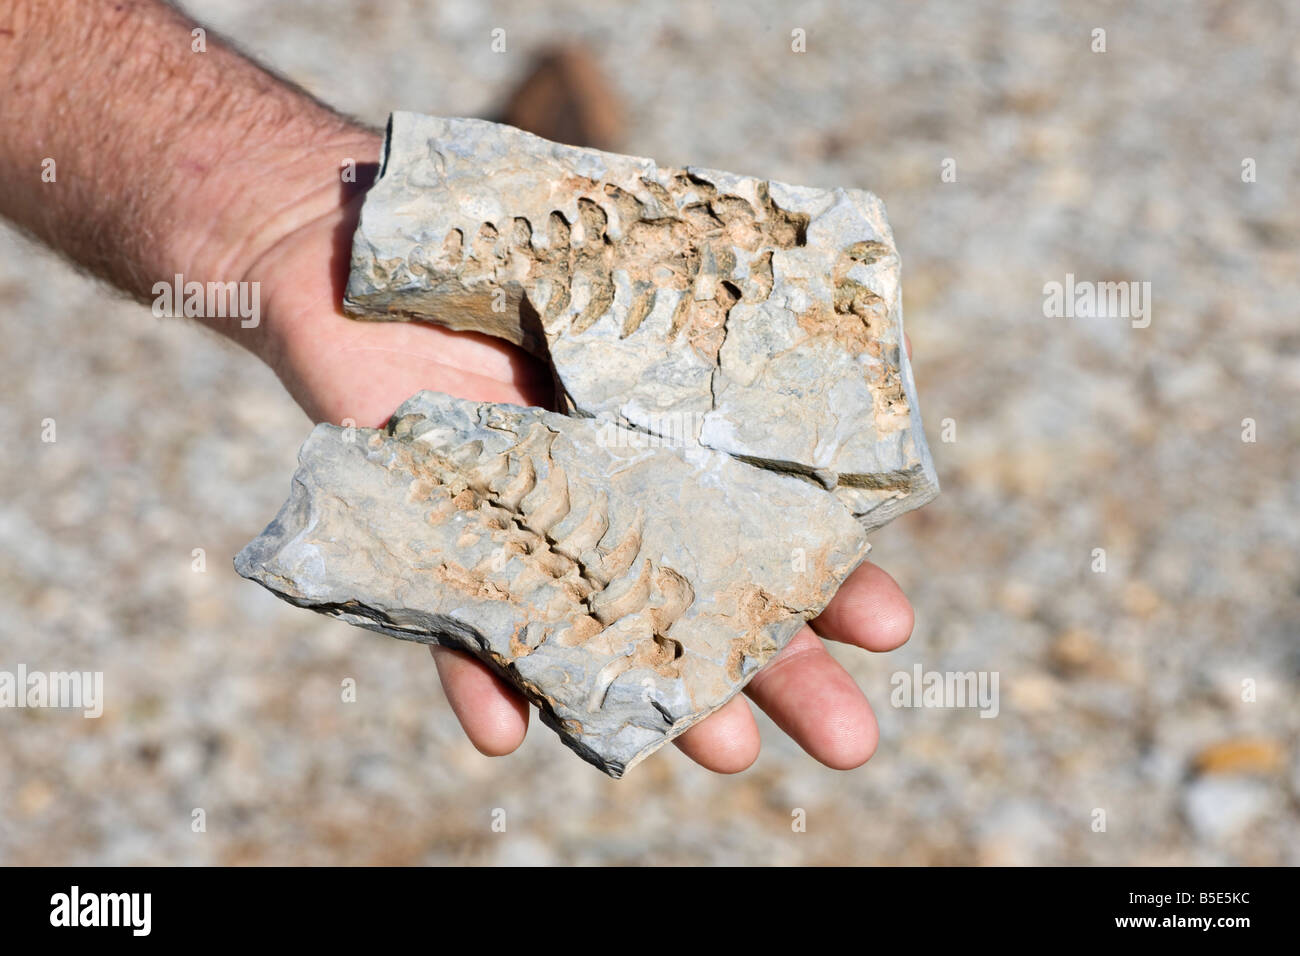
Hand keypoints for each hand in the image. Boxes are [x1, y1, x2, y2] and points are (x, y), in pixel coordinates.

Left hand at [238, 172, 914, 773]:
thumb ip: (699, 316)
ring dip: (661, 699)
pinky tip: (506, 730)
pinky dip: (480, 679)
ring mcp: (534, 537)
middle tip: (850, 742)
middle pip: (709, 604)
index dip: (830, 577)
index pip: (769, 526)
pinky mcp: (439, 552)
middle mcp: (616, 506)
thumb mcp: (618, 272)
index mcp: (674, 447)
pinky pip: (460, 630)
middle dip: (783, 673)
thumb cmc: (505, 248)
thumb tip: (841, 340)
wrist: (359, 256)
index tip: (888, 628)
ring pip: (608, 639)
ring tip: (728, 753)